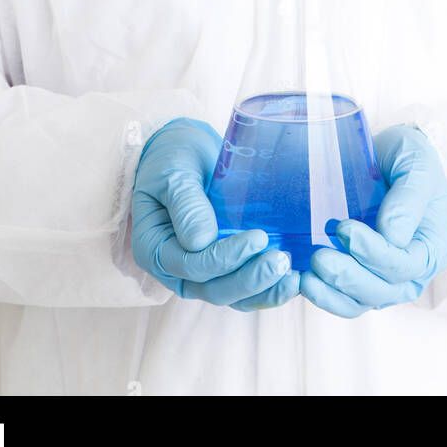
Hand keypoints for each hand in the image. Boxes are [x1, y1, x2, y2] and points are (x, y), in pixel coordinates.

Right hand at [131, 117, 299, 310]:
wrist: (184, 151)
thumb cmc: (173, 156)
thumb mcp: (173, 172)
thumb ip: (186, 204)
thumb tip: (201, 241)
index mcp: (154, 248)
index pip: (190, 265)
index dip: (224, 258)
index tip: (257, 238)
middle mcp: (174, 268)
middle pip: (213, 289)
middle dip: (249, 279)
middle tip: (280, 261)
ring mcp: (198, 272)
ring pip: (231, 295)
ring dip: (263, 291)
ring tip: (292, 277)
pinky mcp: (222, 267)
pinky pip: (243, 288)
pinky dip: (266, 289)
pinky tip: (291, 280)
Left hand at [300, 124, 446, 317]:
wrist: (390, 159)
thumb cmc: (409, 160)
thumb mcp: (417, 166)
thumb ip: (409, 199)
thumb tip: (391, 235)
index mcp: (429, 250)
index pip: (403, 266)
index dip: (373, 254)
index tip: (345, 229)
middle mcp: (410, 274)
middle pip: (380, 291)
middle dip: (348, 278)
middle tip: (319, 258)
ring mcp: (384, 280)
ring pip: (359, 302)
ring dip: (331, 294)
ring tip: (305, 278)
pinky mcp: (360, 278)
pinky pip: (344, 299)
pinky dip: (324, 296)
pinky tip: (302, 281)